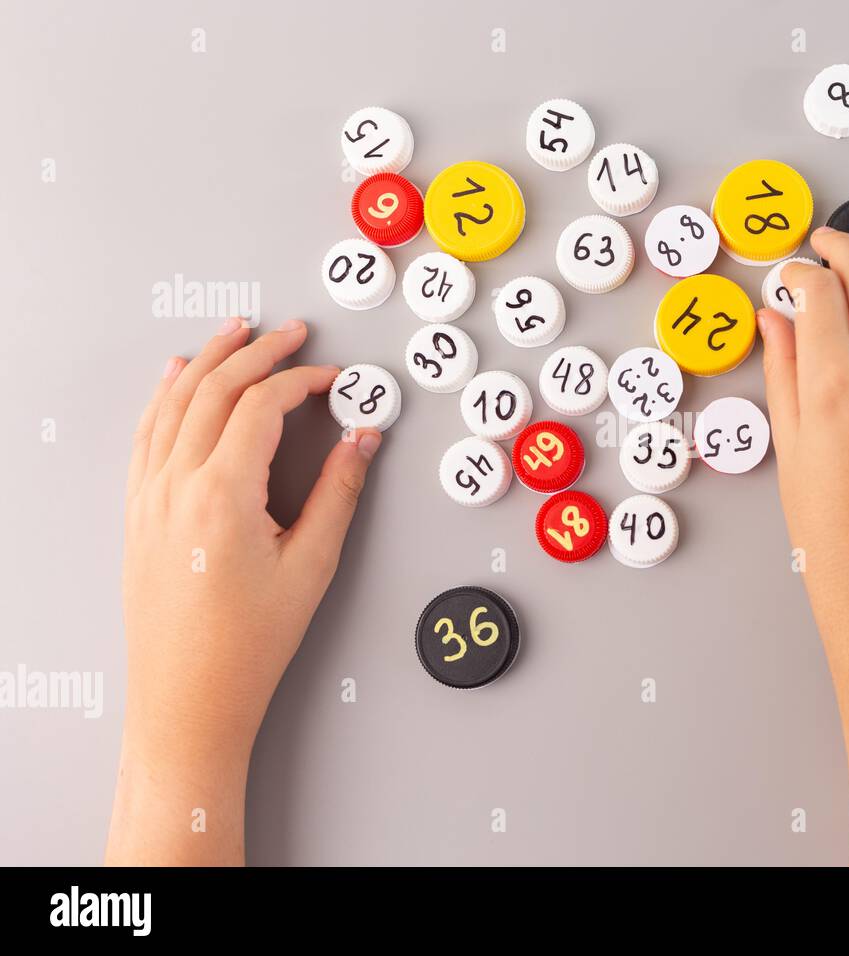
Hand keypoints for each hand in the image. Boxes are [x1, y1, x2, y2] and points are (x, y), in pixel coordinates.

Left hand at [108, 317, 379, 864]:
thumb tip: (361, 439)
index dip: (302, 381)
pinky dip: (163, 396)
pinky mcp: (138, 512)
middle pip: (214, 389)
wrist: (187, 698)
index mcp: (222, 494)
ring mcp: (149, 496)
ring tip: (235, 332)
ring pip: (174, 402)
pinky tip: (173, 379)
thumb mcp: (312, 567)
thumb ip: (339, 493)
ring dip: (207, 360)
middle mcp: (177, 485)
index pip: (262, 406)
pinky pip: (146, 433)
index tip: (332, 379)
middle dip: (257, 351)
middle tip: (292, 332)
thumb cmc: (247, 645)